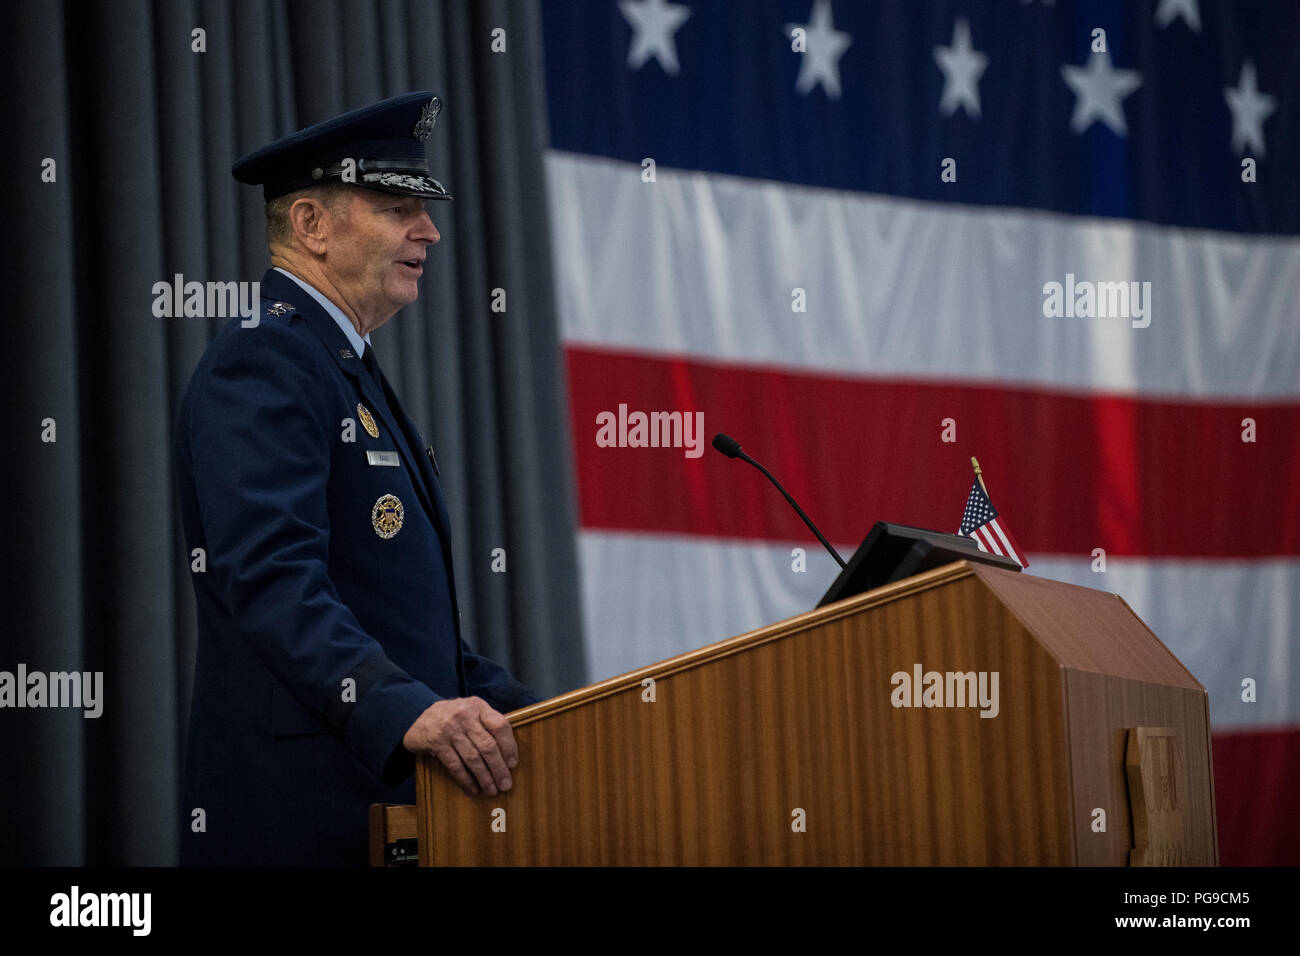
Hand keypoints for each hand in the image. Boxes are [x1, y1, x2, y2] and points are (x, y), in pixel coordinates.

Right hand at [402, 697, 517, 795]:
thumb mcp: (471, 711)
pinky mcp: (436, 742)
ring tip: (492, 790)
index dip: (509, 747)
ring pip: (473, 758)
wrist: (417, 716)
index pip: (500, 726)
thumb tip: (509, 753)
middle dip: (499, 769)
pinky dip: (466, 780)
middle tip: (506, 785)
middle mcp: (464, 715)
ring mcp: (449, 729)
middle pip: (488, 746)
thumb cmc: (453, 716)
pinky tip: (473, 789)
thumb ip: (487, 724)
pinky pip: (455, 765)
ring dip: (484, 778)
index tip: (513, 764)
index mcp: (478, 706)